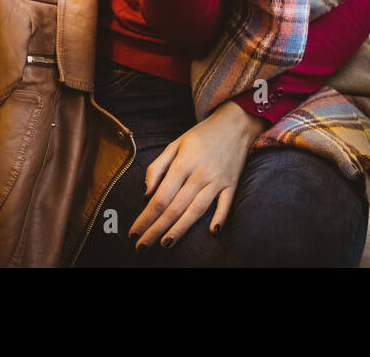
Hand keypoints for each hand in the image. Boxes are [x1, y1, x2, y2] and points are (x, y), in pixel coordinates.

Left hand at [128, 102, 266, 251]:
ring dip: (180, 229)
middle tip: (142, 247)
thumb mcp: (175, 144)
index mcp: (182, 164)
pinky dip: (220, 217)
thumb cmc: (201, 135)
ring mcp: (217, 180)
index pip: (160, 197)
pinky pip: (226, 204)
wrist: (234, 123)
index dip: (145, 217)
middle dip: (156, 229)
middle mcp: (199, 174)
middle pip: (174, 208)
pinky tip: (212, 232)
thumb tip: (145, 193)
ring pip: (196, 210)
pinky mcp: (232, 184)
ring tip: (165, 244)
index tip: (134, 232)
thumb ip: (157, 167)